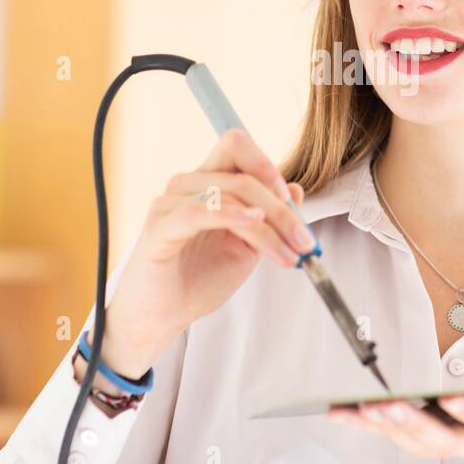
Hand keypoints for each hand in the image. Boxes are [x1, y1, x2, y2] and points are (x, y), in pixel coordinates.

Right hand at [102, 128, 317, 375]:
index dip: (267, 165)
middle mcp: (186, 184)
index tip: (290, 200)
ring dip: (269, 225)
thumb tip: (297, 190)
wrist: (160, 317)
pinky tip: (255, 225)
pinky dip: (233, 216)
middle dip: (281, 208)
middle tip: (304, 240)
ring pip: (231, 195)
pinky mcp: (159, 226)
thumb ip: (268, 219)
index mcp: (206, 182)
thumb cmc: (196, 280)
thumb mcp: (245, 248)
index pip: (237, 146)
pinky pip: (201, 211)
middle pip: (242, 173)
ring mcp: (170, 203)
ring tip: (289, 255)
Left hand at [327, 367, 463, 463]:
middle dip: (412, 423)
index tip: (452, 397)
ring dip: (383, 426)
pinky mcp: (427, 438)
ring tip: (356, 409)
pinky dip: (367, 424)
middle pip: (438, 437)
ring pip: (411, 439)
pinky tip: (342, 412)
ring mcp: (446, 442)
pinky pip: (394, 434)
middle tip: (388, 406)